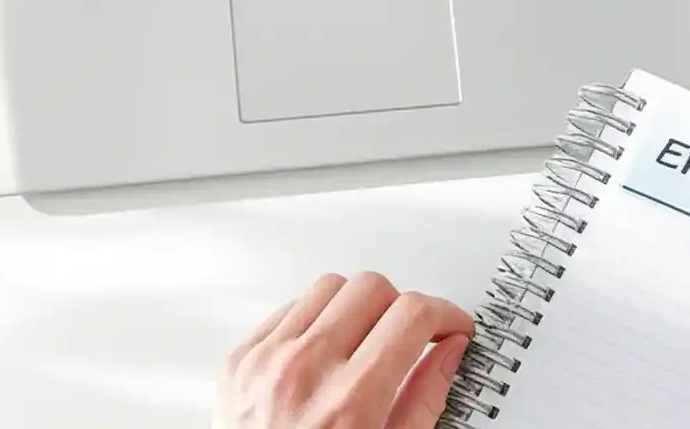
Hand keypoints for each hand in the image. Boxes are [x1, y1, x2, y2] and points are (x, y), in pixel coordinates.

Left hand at [216, 272, 474, 428]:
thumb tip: (450, 350)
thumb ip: (424, 398)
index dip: (444, 314)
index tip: (450, 326)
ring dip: (358, 306)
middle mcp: (305, 373)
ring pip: (331, 286)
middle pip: (372, 288)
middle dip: (402, 307)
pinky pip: (290, 307)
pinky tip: (327, 347)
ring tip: (365, 339)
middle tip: (409, 335)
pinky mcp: (239, 359)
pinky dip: (317, 318)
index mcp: (350, 402)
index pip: (413, 315)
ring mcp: (266, 361)